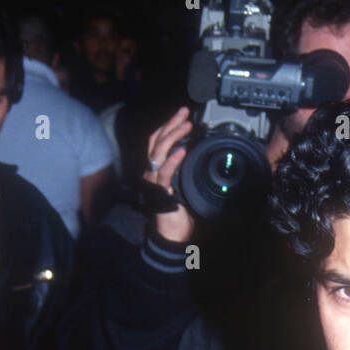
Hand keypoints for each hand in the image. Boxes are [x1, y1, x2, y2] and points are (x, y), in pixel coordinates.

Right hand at [144, 106, 194, 243]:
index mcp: (157, 170)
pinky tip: (182, 151)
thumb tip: (197, 157)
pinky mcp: (159, 192)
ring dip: (174, 135)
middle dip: (171, 124)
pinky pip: (164, 172)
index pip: (158, 141)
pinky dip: (173, 160)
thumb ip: (185, 172)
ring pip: (159, 150)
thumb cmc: (178, 214)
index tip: (182, 116)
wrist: (171, 236)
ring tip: (187, 126)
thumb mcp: (184, 187)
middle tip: (185, 113)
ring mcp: (154, 181)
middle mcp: (152, 172)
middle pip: (157, 140)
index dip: (168, 126)